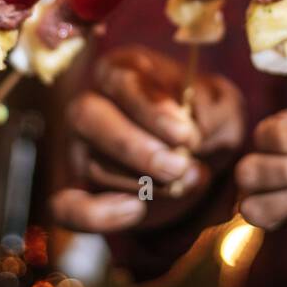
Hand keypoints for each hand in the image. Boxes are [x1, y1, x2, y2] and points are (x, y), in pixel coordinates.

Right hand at [50, 46, 243, 232]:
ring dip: (139, 182)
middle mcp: (91, 104)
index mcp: (123, 70)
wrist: (200, 157)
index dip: (151, 109)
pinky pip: (67, 207)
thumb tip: (193, 126)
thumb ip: (210, 109)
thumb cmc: (204, 118)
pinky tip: (136, 211)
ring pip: (91, 164)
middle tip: (178, 167)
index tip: (186, 134)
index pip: (121, 80)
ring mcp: (79, 148)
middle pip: (87, 116)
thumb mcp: (219, 104)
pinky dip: (97, 215)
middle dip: (134, 146)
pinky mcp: (77, 188)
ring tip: (182, 185)